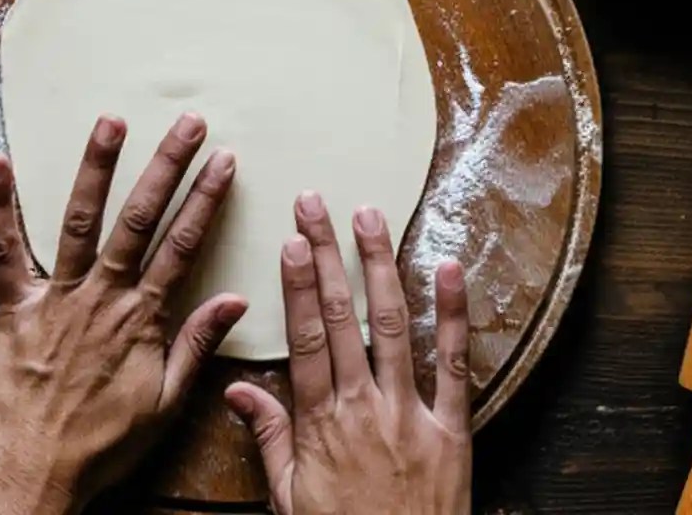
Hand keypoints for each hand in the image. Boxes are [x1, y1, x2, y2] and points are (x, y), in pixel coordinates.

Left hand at [0, 113, 246, 514]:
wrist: (33, 470)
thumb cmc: (102, 443)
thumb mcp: (167, 402)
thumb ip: (197, 343)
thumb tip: (236, 299)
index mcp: (142, 318)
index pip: (183, 245)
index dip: (206, 200)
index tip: (225, 161)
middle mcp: (102, 296)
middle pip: (140, 219)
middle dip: (167, 166)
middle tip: (189, 123)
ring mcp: (56, 297)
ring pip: (80, 221)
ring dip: (97, 168)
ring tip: (113, 121)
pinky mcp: (14, 306)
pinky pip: (3, 250)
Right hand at [224, 193, 471, 514]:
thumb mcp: (289, 498)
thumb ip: (267, 438)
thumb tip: (235, 390)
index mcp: (320, 423)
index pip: (304, 339)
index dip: (297, 286)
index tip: (291, 242)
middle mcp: (363, 407)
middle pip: (341, 318)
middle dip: (328, 256)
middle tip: (317, 205)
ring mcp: (410, 413)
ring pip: (394, 326)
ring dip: (381, 266)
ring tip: (370, 218)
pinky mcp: (453, 428)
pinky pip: (456, 363)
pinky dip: (454, 313)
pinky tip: (449, 267)